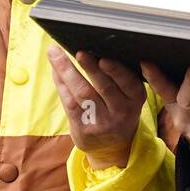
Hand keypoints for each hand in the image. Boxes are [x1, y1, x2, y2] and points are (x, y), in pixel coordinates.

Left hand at [48, 48, 145, 169]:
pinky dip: (60, 84)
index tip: (104, 58)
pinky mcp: (83, 130)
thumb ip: (117, 75)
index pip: (128, 83)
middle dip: (91, 68)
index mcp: (135, 98)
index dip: (116, 71)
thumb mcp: (127, 96)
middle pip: (104, 87)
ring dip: (67, 72)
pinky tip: (54, 69)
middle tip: (80, 53)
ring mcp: (101, 122)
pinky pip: (69, 103)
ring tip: (56, 54)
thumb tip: (92, 44)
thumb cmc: (117, 110)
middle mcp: (121, 112)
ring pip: (83, 94)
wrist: (112, 146)